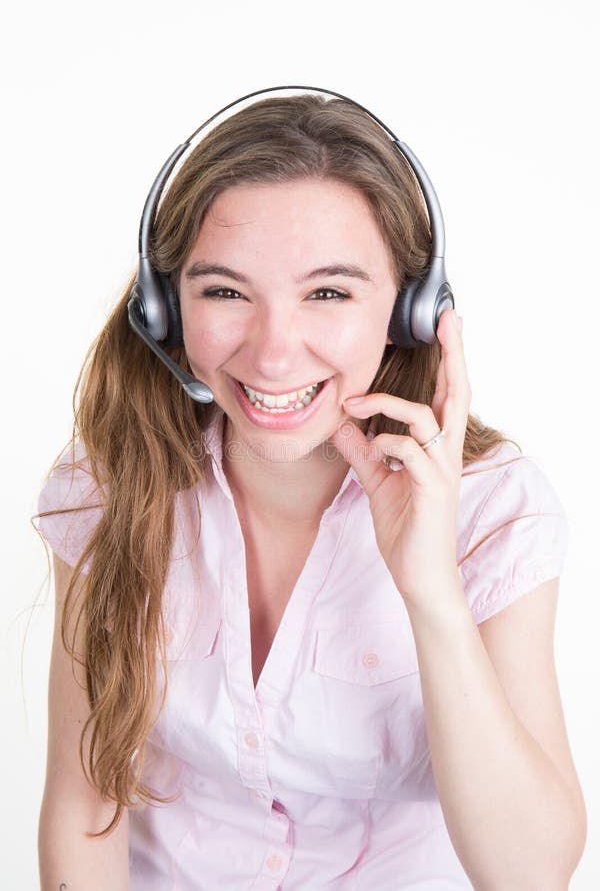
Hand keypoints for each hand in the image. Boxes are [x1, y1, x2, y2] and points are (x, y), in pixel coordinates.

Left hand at [329, 309, 470, 612]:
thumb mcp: (378, 482)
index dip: (449, 360)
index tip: (445, 325)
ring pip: (426, 417)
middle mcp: (446, 454)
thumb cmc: (405, 529)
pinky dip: (384, 443)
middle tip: (448, 317)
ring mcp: (442, 470)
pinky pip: (409, 451)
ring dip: (387, 403)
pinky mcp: (433, 489)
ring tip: (355, 404)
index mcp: (436, 449)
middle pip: (457, 393)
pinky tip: (369, 451)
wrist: (418, 576)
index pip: (447, 396)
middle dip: (453, 353)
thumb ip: (363, 452)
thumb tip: (342, 424)